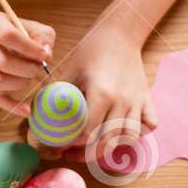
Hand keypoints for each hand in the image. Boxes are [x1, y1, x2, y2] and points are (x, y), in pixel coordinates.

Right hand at [0, 11, 53, 116]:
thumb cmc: (12, 30)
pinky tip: (27, 110)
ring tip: (29, 76)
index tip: (44, 55)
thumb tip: (47, 55)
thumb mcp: (28, 25)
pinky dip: (12, 107)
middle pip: (3, 62)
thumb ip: (43, 36)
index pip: (8, 36)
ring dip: (20, 83)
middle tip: (38, 67)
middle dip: (27, 68)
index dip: (29, 47)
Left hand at [59, 25, 156, 164]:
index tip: (60, 144)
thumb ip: (56, 97)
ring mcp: (137, 102)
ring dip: (111, 147)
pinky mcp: (147, 100)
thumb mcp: (69, 71)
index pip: (87, 132)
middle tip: (71, 152)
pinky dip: (138, 133)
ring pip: (128, 139)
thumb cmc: (91, 51)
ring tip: (94, 147)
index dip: (72, 143)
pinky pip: (149, 126)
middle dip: (86, 153)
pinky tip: (122, 132)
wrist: (119, 34)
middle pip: (107, 141)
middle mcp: (123, 101)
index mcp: (102, 93)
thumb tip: (38, 121)